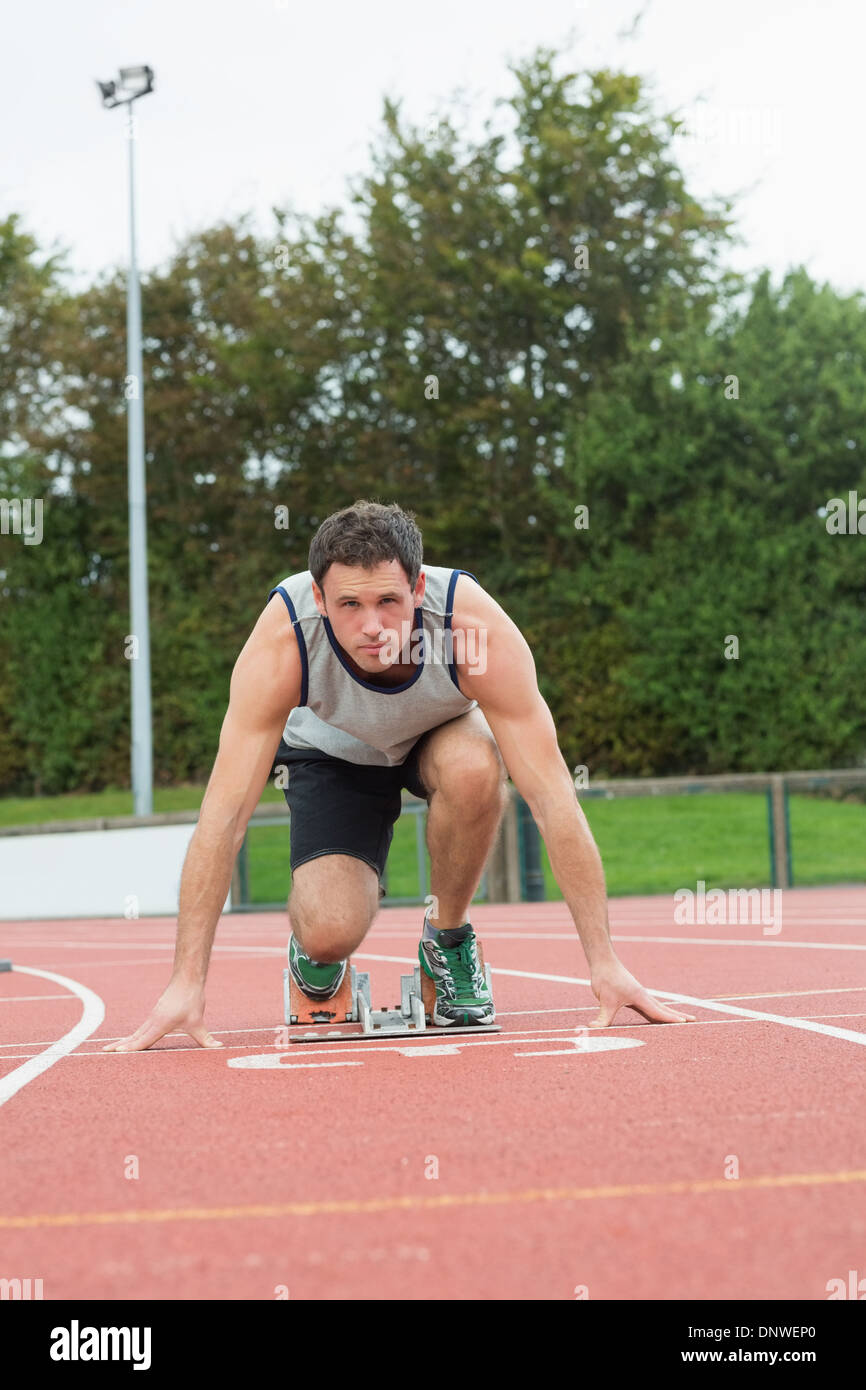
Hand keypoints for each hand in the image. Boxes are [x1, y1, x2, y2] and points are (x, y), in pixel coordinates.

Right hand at [102, 977, 222, 1052]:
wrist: (187, 979)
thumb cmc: (191, 1000)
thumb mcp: (198, 1022)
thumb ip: (206, 1039)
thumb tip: (219, 1047)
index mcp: (160, 1024)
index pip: (142, 1040)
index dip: (130, 1048)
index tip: (116, 1053)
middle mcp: (152, 1021)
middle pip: (133, 1037)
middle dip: (119, 1045)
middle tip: (104, 1053)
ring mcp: (152, 1017)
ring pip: (136, 1032)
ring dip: (124, 1041)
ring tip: (111, 1049)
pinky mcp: (155, 1015)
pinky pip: (141, 1028)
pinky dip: (133, 1036)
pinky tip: (130, 1040)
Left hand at [589, 957, 695, 1026]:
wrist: (603, 963)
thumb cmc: (606, 979)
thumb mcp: (604, 1001)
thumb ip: (602, 1018)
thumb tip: (593, 1029)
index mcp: (640, 997)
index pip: (659, 1012)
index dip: (671, 1019)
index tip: (685, 1023)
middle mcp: (644, 997)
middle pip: (664, 1009)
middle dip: (679, 1016)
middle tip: (695, 1021)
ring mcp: (640, 996)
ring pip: (658, 1008)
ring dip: (670, 1015)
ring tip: (683, 1021)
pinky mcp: (634, 996)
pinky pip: (649, 1008)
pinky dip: (657, 1013)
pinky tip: (657, 1018)